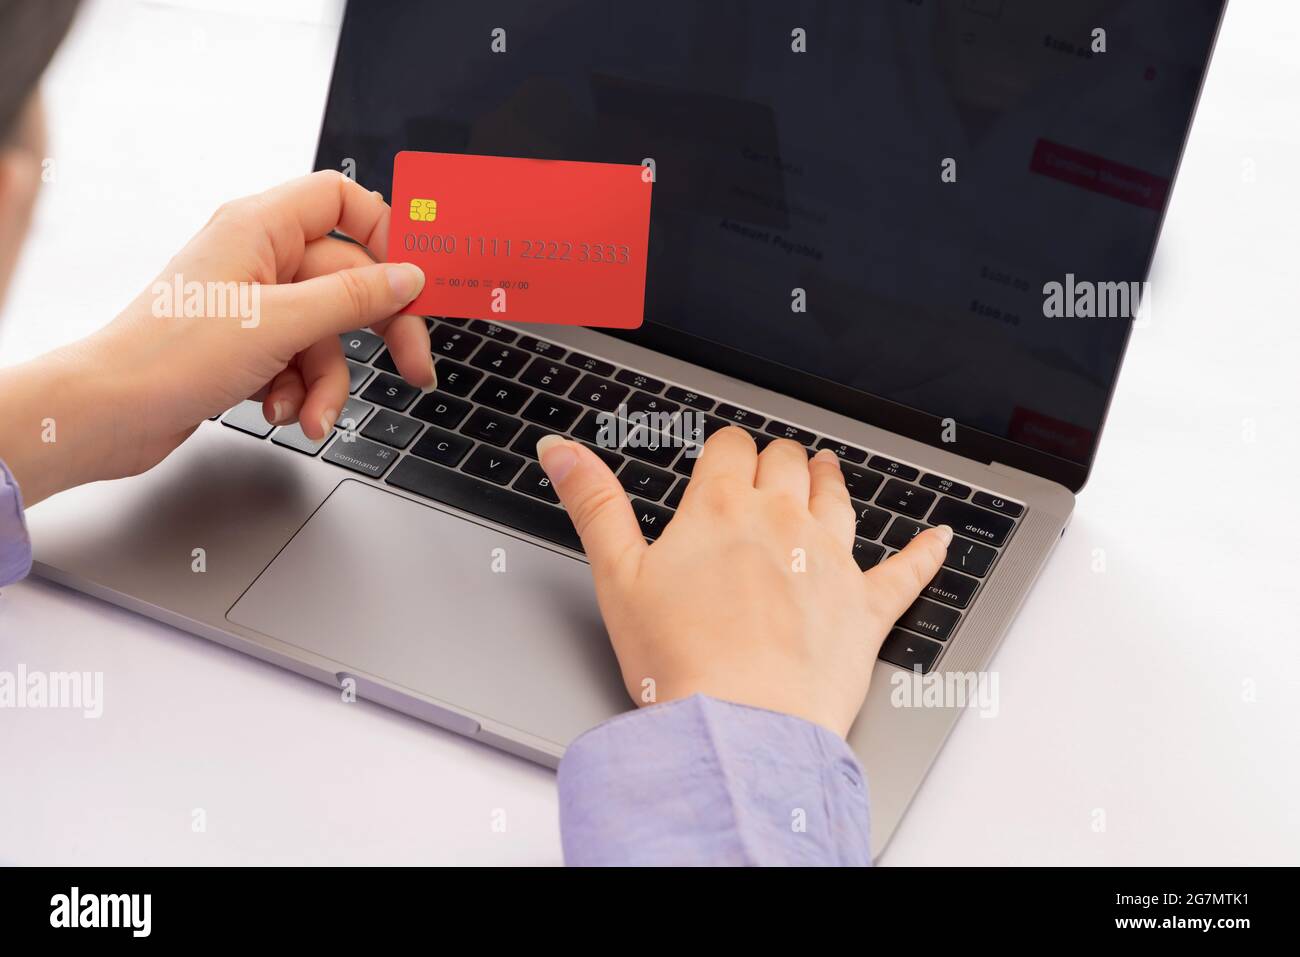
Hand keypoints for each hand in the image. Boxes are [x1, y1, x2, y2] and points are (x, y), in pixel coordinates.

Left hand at [0, 171, 432, 503]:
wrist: (109, 414)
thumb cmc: (170, 356)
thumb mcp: (281, 324)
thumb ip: (354, 298)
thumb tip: (409, 276)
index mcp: (260, 228)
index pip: (342, 200)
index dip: (385, 233)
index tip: (415, 278)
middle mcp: (258, 258)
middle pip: (349, 281)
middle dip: (378, 333)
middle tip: (414, 370)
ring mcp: (252, 303)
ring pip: (327, 334)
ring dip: (327, 382)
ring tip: (309, 416)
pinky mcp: (245, 345)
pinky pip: (299, 360)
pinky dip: (298, 391)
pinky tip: (278, 412)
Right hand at [537, 428, 952, 736]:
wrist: (739, 727)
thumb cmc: (677, 660)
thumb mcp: (616, 574)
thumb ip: (592, 502)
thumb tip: (560, 447)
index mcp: (724, 507)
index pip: (732, 448)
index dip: (725, 450)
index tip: (721, 461)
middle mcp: (785, 521)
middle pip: (788, 463)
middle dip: (775, 461)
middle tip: (766, 470)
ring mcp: (833, 561)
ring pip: (840, 497)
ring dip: (831, 481)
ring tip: (827, 471)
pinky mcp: (867, 608)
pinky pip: (907, 571)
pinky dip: (925, 553)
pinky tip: (939, 538)